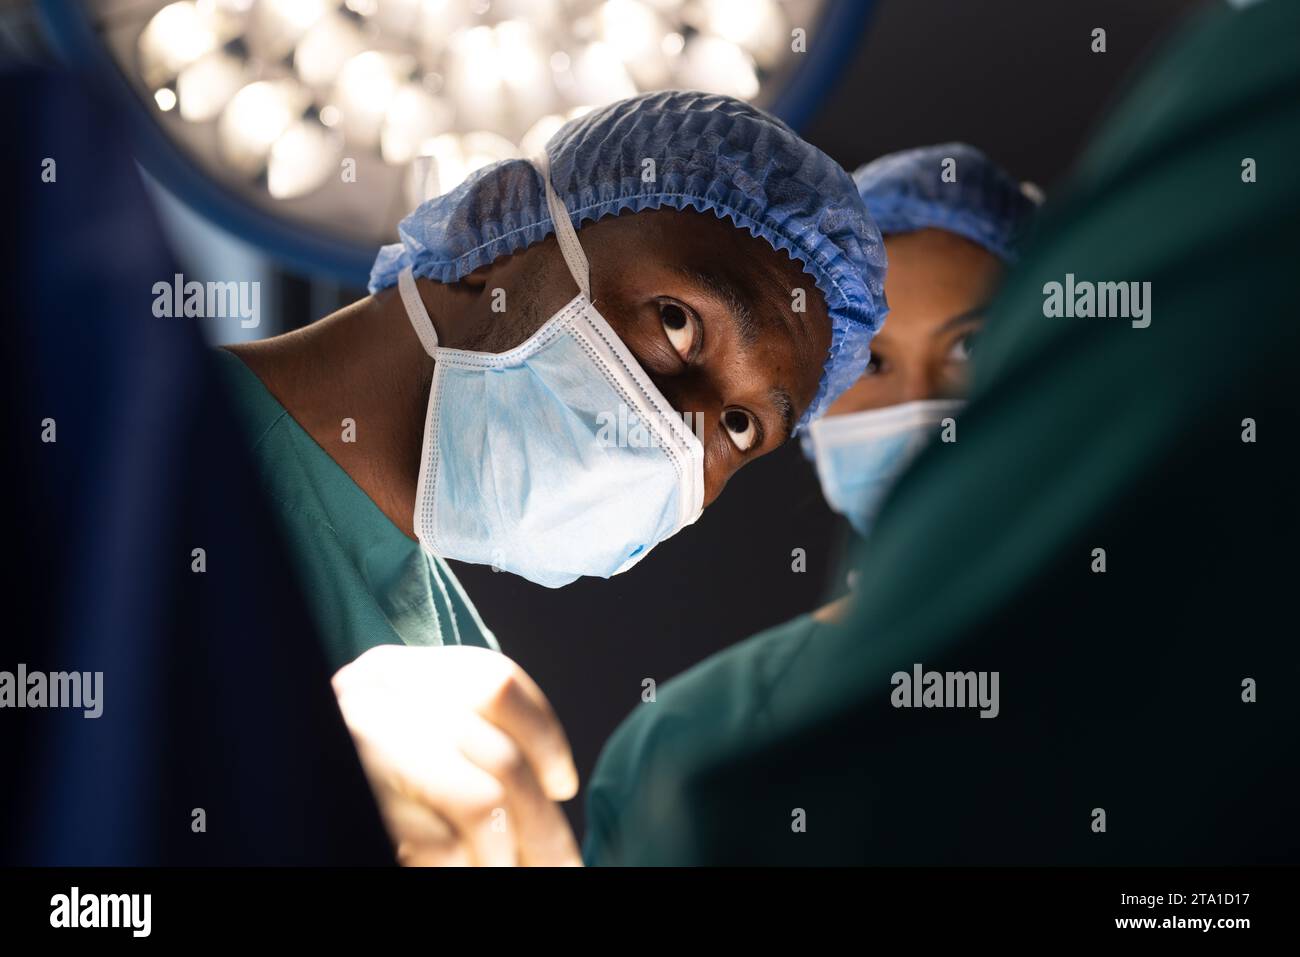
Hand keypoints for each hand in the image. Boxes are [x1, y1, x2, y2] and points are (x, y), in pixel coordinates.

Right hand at [332, 644, 581, 865]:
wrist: (282, 791)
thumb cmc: (366, 771)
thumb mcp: (410, 728)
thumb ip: (469, 733)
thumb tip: (555, 787)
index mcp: (396, 670)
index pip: (496, 682)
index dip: (546, 737)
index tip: (563, 784)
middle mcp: (376, 702)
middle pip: (498, 754)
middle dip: (543, 820)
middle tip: (564, 862)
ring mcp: (364, 755)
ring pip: (479, 799)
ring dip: (508, 849)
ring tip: (512, 867)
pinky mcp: (360, 809)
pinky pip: (439, 845)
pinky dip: (466, 866)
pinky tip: (469, 869)